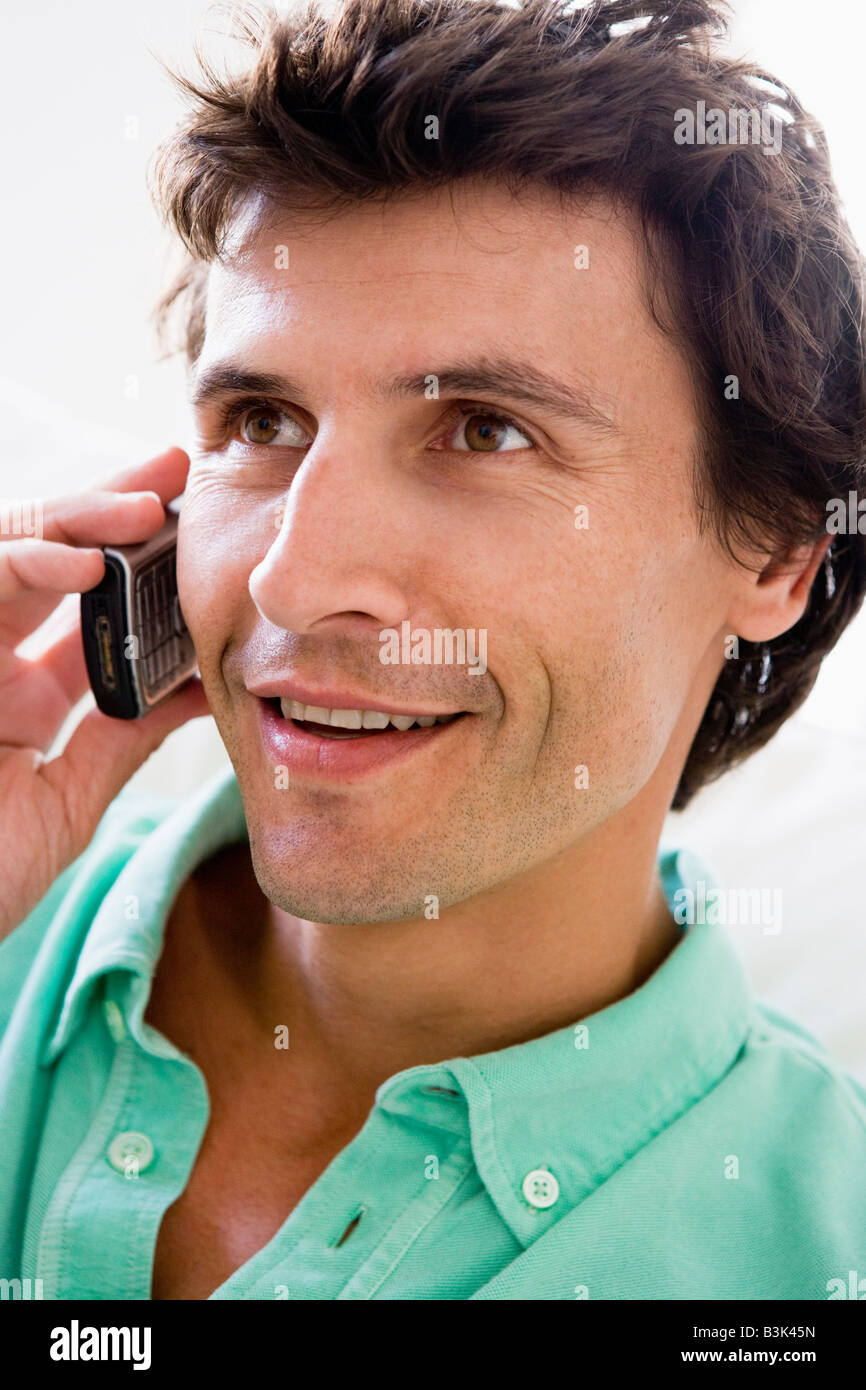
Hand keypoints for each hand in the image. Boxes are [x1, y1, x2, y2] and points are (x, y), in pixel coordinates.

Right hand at [0, 446, 210, 940]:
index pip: (79, 605)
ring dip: (74, 519)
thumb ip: (120, 742)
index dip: (133, 559)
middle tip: (173, 470)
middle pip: (41, 555)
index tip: (191, 527)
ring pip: (4, 549)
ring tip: (147, 506)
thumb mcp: (65, 801)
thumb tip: (197, 687)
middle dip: (107, 506)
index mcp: (16, 694)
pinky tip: (87, 565)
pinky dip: (25, 563)